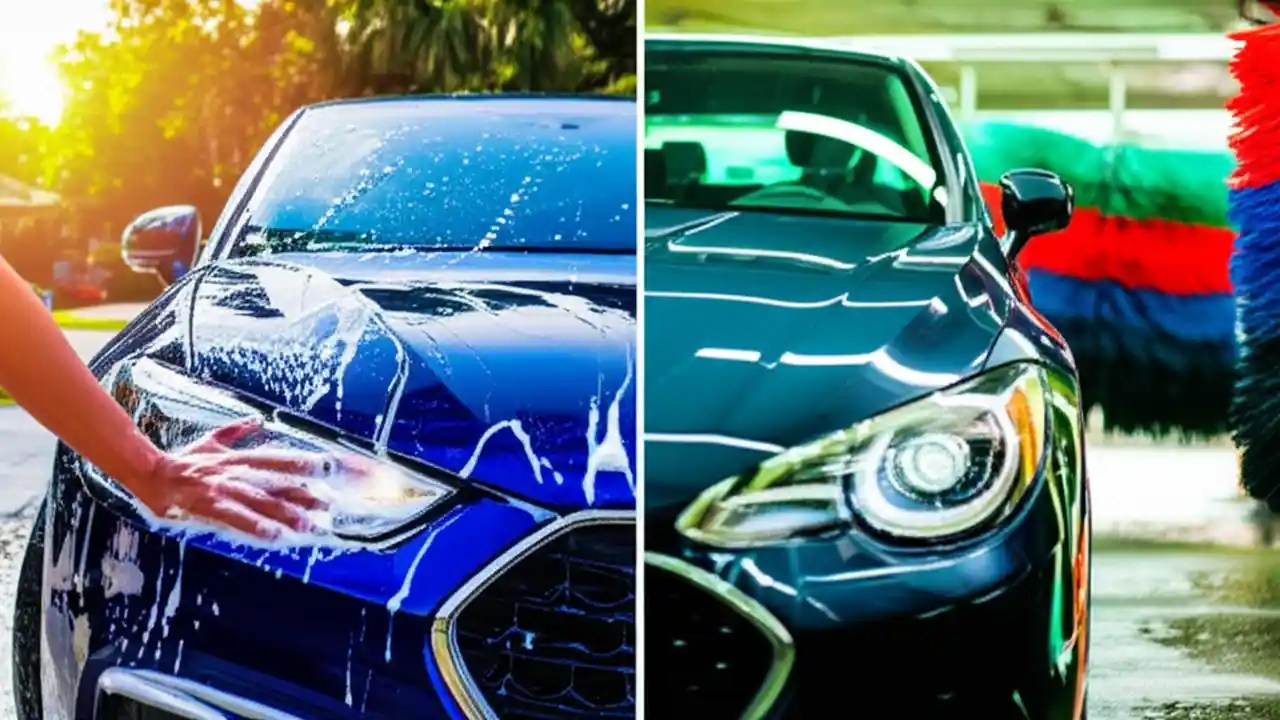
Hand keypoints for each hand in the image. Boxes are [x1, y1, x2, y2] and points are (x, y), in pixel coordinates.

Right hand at [130, 419, 330, 539]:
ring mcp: (223, 489)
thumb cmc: (183, 461)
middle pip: (275, 483)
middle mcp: (236, 472)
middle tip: (328, 506)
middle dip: (303, 495)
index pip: (278, 460)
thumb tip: (258, 420)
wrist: (150, 473)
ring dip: (285, 513)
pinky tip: (272, 536)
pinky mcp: (208, 505)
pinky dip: (255, 526)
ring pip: (259, 501)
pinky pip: (235, 517)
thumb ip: (236, 431)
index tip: (328, 468)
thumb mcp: (211, 442)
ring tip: (307, 526)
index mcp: (239, 458)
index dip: (303, 464)